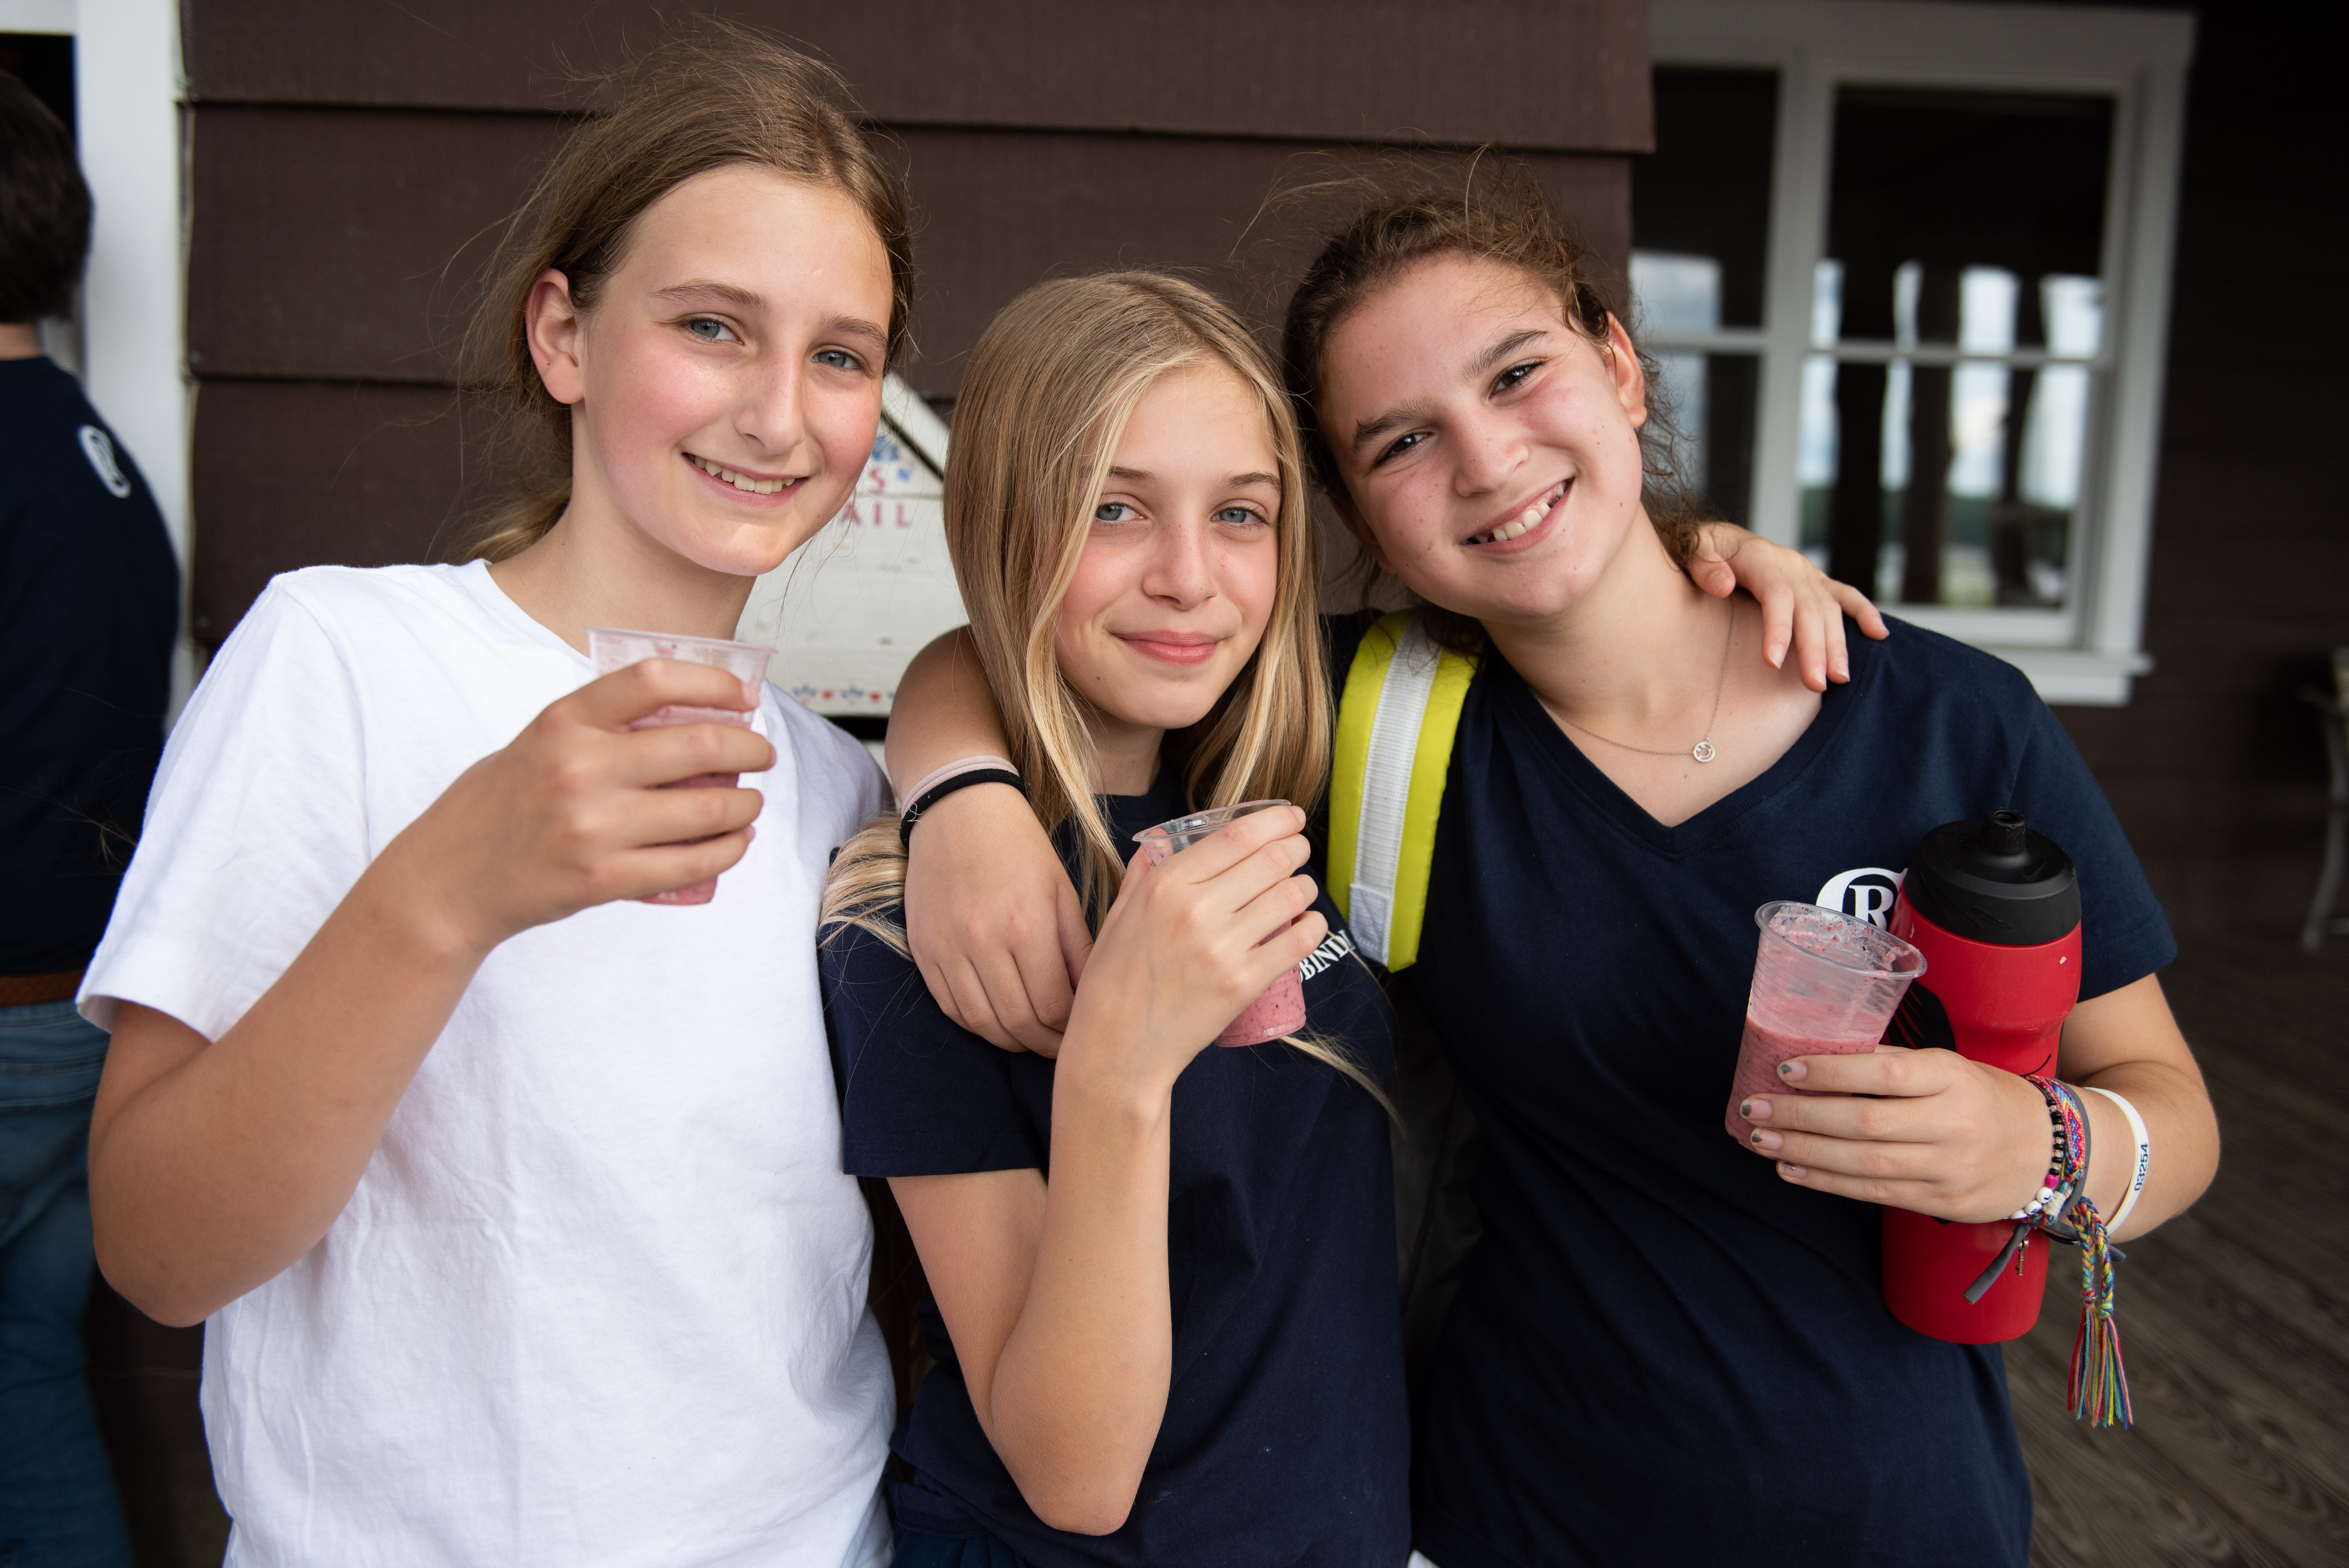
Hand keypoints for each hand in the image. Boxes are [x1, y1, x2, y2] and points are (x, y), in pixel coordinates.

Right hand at [379, 658, 774, 953]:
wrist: (448, 878)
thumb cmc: (501, 802)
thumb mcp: (540, 740)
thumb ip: (604, 725)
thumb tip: (694, 713)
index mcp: (564, 721)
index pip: (655, 678)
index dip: (714, 682)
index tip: (743, 696)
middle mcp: (580, 768)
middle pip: (700, 744)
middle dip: (751, 748)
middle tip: (762, 754)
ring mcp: (593, 827)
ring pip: (708, 809)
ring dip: (747, 804)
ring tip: (749, 802)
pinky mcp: (603, 879)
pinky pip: (692, 864)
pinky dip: (729, 850)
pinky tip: (736, 841)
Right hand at [903, 783, 1094, 1056]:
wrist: (957, 811)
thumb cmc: (1020, 847)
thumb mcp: (1062, 891)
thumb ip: (1078, 947)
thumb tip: (1093, 996)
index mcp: (1026, 924)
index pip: (1054, 1006)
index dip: (1072, 1029)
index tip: (1085, 1030)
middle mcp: (983, 941)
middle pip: (1019, 1022)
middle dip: (1046, 1044)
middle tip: (1063, 1046)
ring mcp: (948, 948)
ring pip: (982, 1023)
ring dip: (1012, 1041)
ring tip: (1032, 1038)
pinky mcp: (924, 950)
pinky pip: (951, 1007)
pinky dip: (977, 1024)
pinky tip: (998, 1021)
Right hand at [1060, 805, 1326, 1095]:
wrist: (1117, 1050)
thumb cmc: (1113, 983)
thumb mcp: (1118, 915)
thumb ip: (1144, 874)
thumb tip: (1165, 843)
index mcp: (1165, 885)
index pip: (1237, 835)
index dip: (1275, 820)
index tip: (1291, 817)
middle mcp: (1197, 909)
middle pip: (1272, 860)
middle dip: (1296, 848)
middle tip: (1300, 849)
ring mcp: (1224, 947)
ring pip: (1291, 896)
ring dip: (1305, 887)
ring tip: (1301, 889)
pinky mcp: (1244, 983)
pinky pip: (1298, 942)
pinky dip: (1313, 927)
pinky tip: (1310, 924)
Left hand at [1686, 523, 1888, 691]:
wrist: (1714, 540)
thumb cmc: (1700, 551)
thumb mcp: (1693, 550)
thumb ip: (1704, 566)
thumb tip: (1722, 585)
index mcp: (1761, 558)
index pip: (1776, 595)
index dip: (1777, 629)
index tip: (1773, 663)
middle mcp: (1790, 565)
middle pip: (1809, 609)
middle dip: (1815, 648)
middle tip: (1816, 685)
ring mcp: (1807, 574)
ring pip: (1830, 610)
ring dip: (1838, 644)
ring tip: (1840, 679)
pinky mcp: (1817, 582)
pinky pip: (1846, 596)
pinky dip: (1865, 613)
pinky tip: (1879, 635)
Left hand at [1737, 1046, 2053, 1221]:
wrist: (2047, 1152)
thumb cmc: (1981, 1098)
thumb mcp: (1949, 1067)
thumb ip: (1894, 1067)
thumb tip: (1818, 1058)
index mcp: (1954, 1077)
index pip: (1887, 1073)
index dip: (1832, 1072)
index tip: (1786, 1069)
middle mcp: (1954, 1123)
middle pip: (1867, 1123)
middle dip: (1802, 1116)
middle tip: (1755, 1107)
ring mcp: (1950, 1168)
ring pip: (1865, 1162)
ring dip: (1805, 1152)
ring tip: (1762, 1139)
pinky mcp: (1943, 1202)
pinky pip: (1875, 1193)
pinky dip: (1827, 1182)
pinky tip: (1792, 1169)